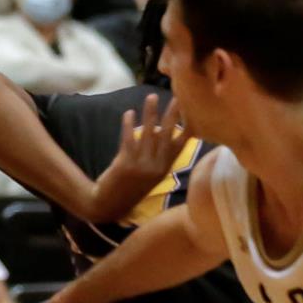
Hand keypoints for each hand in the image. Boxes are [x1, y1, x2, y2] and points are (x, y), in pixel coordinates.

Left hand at [90, 93, 189, 221]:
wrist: (108, 206)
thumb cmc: (129, 186)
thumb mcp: (149, 173)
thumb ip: (156, 153)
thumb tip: (160, 129)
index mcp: (165, 169)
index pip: (181, 145)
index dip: (189, 128)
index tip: (195, 111)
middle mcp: (156, 167)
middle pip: (167, 135)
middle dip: (173, 114)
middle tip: (178, 97)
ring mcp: (141, 166)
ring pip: (147, 134)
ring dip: (150, 113)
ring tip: (151, 96)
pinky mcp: (125, 165)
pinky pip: (128, 139)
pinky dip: (128, 125)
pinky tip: (129, 112)